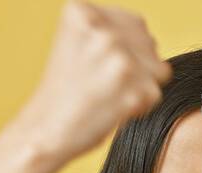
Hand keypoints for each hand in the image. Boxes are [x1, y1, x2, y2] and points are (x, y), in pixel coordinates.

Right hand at [16, 1, 172, 164]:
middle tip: (102, 85)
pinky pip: (154, 95)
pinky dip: (139, 107)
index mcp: (82, 11)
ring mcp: (118, 58)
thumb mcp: (77, 42)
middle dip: (136, 67)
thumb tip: (151, 39)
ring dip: (139, 87)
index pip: (136, 25)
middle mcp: (102, 29)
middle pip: (150, 45)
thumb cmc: (64, 91)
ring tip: (107, 96)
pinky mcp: (132, 89)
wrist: (44, 131)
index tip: (99, 68)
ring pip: (157, 70)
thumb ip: (111, 29)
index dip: (125, 51)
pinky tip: (111, 110)